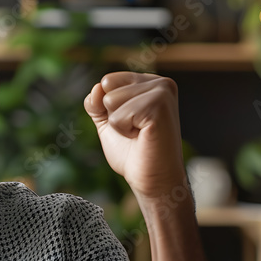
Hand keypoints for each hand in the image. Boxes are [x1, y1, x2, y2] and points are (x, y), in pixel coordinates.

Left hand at [83, 72, 185, 201]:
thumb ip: (97, 103)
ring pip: (110, 99)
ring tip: (140, 134)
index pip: (108, 81)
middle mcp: (160, 83)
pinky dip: (124, 131)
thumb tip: (97, 87)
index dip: (108, 107)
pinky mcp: (159, 106)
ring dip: (119, 124)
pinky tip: (144, 137)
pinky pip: (118, 115)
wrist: (152, 180)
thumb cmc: (133, 153)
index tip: (130, 123)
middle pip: (107, 85)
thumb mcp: (107, 122)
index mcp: (150, 83)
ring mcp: (162, 92)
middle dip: (113, 114)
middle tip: (136, 131)